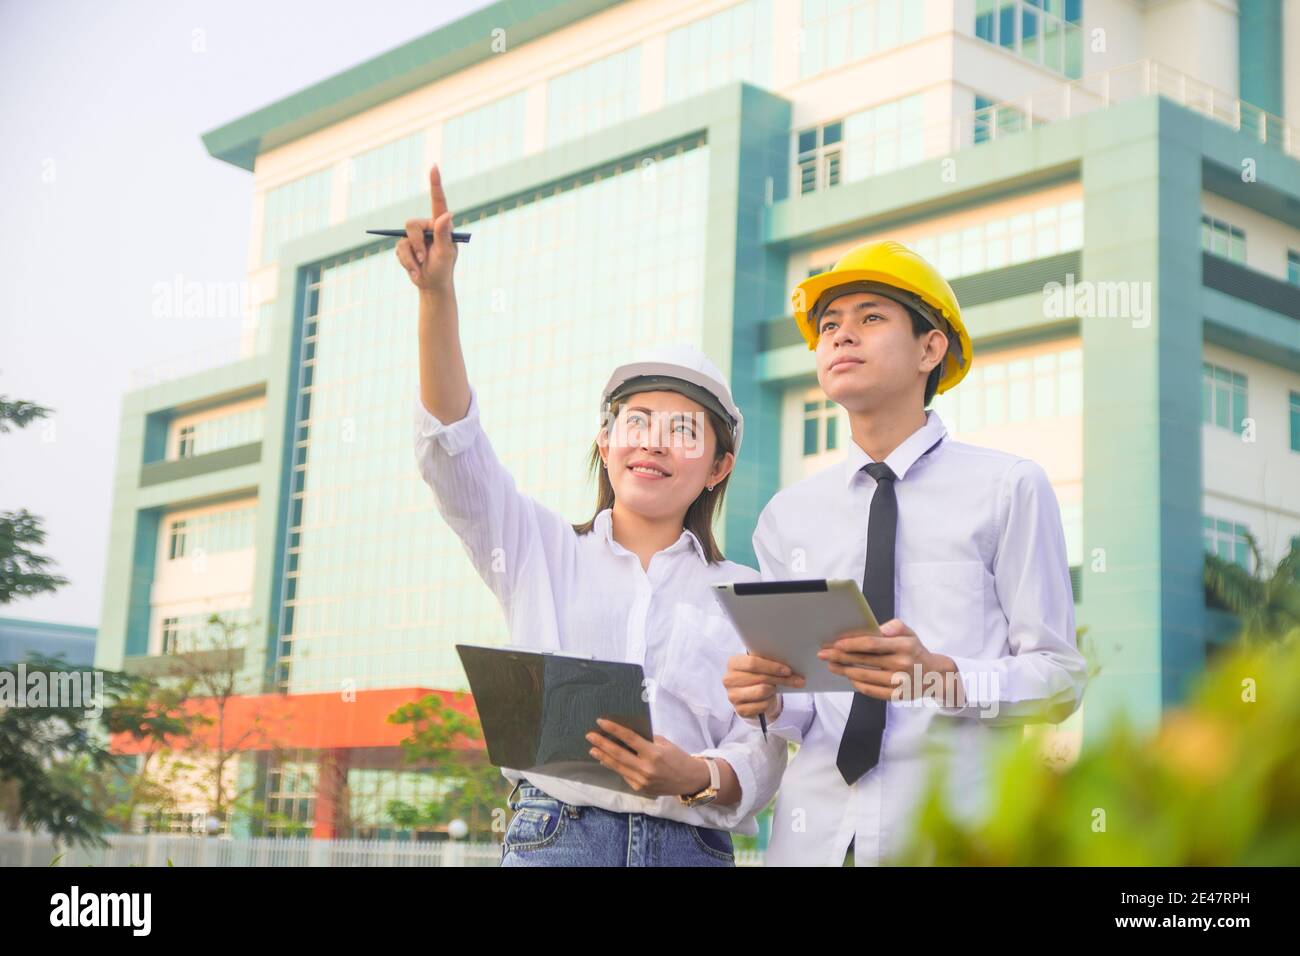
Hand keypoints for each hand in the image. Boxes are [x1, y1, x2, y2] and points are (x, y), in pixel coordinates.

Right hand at [394, 164, 457, 291]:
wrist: (432, 285)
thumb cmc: (444, 269)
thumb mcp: (446, 253)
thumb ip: (444, 234)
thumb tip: (446, 214)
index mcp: (440, 225)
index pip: (437, 201)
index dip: (435, 183)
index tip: (434, 166)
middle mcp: (427, 227)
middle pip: (411, 224)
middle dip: (416, 242)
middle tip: (423, 257)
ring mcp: (414, 237)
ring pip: (403, 239)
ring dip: (411, 256)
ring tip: (421, 266)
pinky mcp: (404, 247)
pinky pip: (399, 251)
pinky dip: (407, 263)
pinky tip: (416, 272)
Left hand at [585, 719, 711, 796]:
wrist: (690, 780)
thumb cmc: (678, 757)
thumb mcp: (665, 744)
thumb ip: (646, 740)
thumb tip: (626, 735)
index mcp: (654, 754)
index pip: (629, 739)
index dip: (614, 730)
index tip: (601, 722)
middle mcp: (646, 769)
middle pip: (618, 754)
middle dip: (602, 744)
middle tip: (589, 736)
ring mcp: (642, 781)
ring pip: (618, 767)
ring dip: (604, 757)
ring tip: (593, 749)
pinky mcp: (640, 789)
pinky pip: (625, 775)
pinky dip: (616, 767)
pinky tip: (607, 760)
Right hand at [723, 653, 803, 719]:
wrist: (751, 694)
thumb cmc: (757, 676)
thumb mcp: (761, 665)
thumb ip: (770, 662)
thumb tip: (790, 668)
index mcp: (733, 663)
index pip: (753, 663)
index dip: (772, 667)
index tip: (788, 670)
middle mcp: (729, 679)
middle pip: (760, 678)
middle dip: (781, 679)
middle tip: (798, 680)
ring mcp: (733, 696)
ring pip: (762, 691)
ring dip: (773, 690)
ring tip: (775, 688)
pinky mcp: (740, 710)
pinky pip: (762, 705)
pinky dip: (770, 702)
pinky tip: (769, 698)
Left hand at [817, 618, 961, 703]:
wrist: (935, 676)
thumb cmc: (916, 651)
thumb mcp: (910, 633)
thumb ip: (895, 626)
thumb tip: (878, 628)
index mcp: (904, 646)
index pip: (872, 644)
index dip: (851, 644)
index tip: (835, 643)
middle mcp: (901, 665)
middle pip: (864, 661)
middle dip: (840, 657)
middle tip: (824, 654)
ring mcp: (899, 682)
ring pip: (864, 677)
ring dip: (845, 671)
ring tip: (832, 666)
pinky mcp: (897, 696)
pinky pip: (871, 691)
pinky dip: (858, 684)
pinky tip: (849, 678)